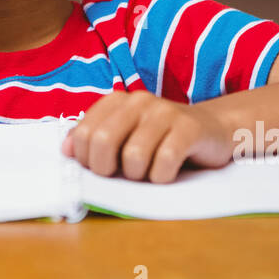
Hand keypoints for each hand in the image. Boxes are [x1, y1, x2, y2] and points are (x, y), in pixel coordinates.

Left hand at [61, 90, 234, 181]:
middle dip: (107, 169)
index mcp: (117, 101)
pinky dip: (162, 177)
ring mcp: (165, 112)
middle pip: (103, 142)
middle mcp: (139, 101)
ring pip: (134, 156)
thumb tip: (66, 149)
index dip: (88, 159)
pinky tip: (167, 172)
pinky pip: (165, 161)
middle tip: (122, 175)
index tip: (102, 168)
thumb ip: (94, 139)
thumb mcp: (124, 136)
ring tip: (148, 171)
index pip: (85, 133)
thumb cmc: (160, 139)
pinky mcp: (189, 128)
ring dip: (138, 176)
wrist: (211, 130)